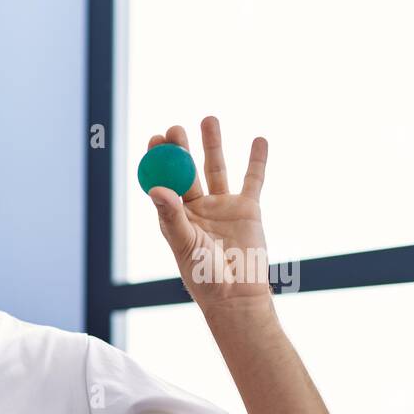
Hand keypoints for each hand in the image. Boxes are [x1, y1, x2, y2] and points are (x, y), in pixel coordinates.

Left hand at [147, 117, 269, 309]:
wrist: (237, 294)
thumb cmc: (204, 276)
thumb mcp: (185, 244)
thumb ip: (172, 216)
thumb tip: (155, 188)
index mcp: (175, 216)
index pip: (163, 180)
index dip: (158, 159)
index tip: (154, 138)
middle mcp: (197, 208)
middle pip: (187, 170)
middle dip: (181, 148)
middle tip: (175, 127)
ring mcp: (223, 207)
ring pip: (217, 168)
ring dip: (212, 144)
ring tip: (208, 119)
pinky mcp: (248, 210)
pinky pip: (253, 180)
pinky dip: (257, 161)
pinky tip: (259, 140)